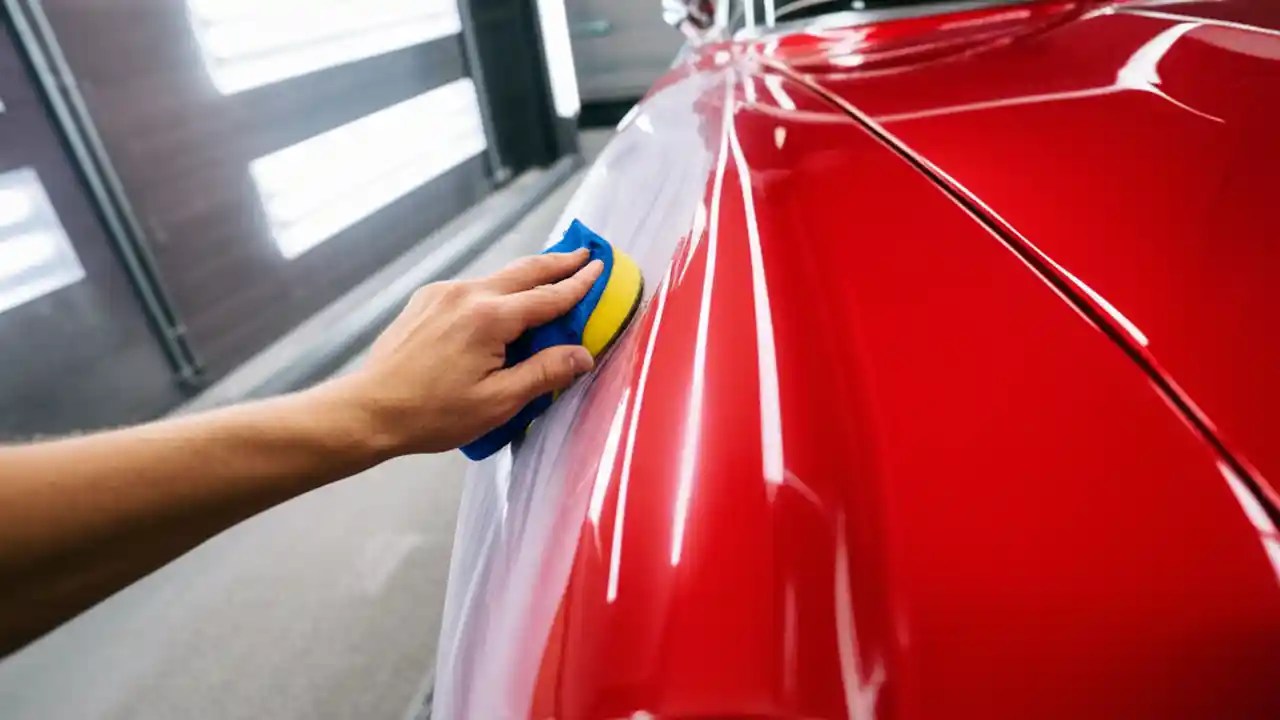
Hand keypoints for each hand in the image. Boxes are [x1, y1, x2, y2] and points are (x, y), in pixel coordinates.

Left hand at [336, 249, 603, 455]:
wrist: (370, 409)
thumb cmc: (433, 414)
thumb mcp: (498, 402)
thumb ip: (544, 373)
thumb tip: (583, 354)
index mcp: (490, 318)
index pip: (548, 296)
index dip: (578, 284)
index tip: (600, 268)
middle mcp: (468, 294)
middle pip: (524, 271)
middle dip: (558, 262)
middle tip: (585, 253)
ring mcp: (443, 293)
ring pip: (498, 277)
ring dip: (528, 275)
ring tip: (551, 273)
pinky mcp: (427, 300)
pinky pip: (474, 288)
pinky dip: (498, 288)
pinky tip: (505, 301)